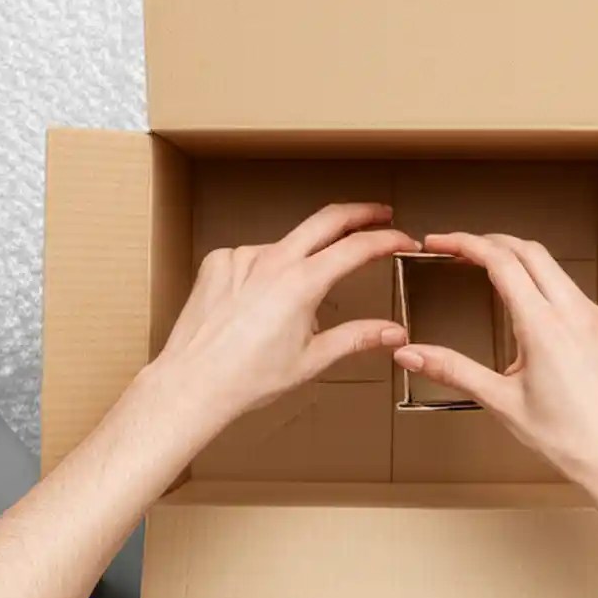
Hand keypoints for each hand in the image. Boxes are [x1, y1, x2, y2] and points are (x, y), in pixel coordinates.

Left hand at [151, 203, 419, 429]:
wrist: (193, 384)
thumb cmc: (249, 378)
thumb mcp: (312, 360)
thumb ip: (357, 338)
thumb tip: (394, 332)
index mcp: (302, 283)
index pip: (357, 247)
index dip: (386, 239)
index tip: (403, 239)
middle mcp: (272, 260)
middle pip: (327, 220)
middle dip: (359, 213)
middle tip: (379, 214)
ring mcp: (242, 256)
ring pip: (286, 245)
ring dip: (302, 260)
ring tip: (295, 304)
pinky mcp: (218, 261)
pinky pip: (253, 256)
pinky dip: (265, 271)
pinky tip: (258, 302)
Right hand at [392, 232, 597, 495]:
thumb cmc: (570, 439)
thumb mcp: (503, 403)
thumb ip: (454, 371)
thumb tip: (410, 354)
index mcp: (545, 326)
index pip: (501, 261)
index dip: (466, 244)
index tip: (441, 242)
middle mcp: (575, 312)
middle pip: (530, 251)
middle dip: (492, 241)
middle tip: (461, 249)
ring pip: (555, 269)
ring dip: (520, 261)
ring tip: (491, 273)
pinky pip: (574, 294)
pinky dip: (546, 286)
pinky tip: (532, 311)